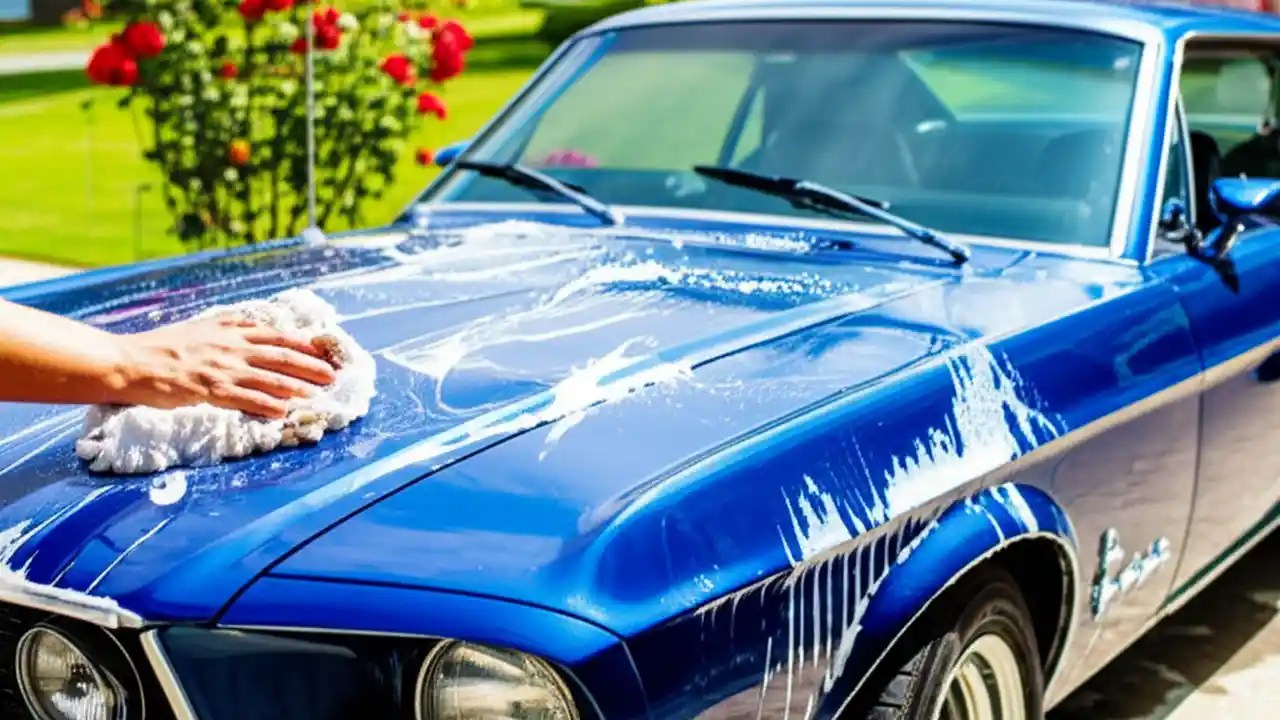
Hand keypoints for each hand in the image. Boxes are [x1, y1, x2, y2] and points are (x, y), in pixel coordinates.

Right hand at [110, 316, 338, 417]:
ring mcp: (223, 369)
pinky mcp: (211, 390)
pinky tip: (284, 411)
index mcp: (229, 331)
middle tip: (332, 375)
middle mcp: (231, 347)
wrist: (131, 362)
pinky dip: (268, 405)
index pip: (275, 335)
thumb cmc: (162, 347)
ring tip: (318, 393)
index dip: (302, 343)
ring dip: (298, 387)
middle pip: (281, 356)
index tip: (322, 350)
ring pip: (270, 378)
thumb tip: (253, 324)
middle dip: (310, 365)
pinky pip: (247, 398)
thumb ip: (228, 326)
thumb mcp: (200, 327)